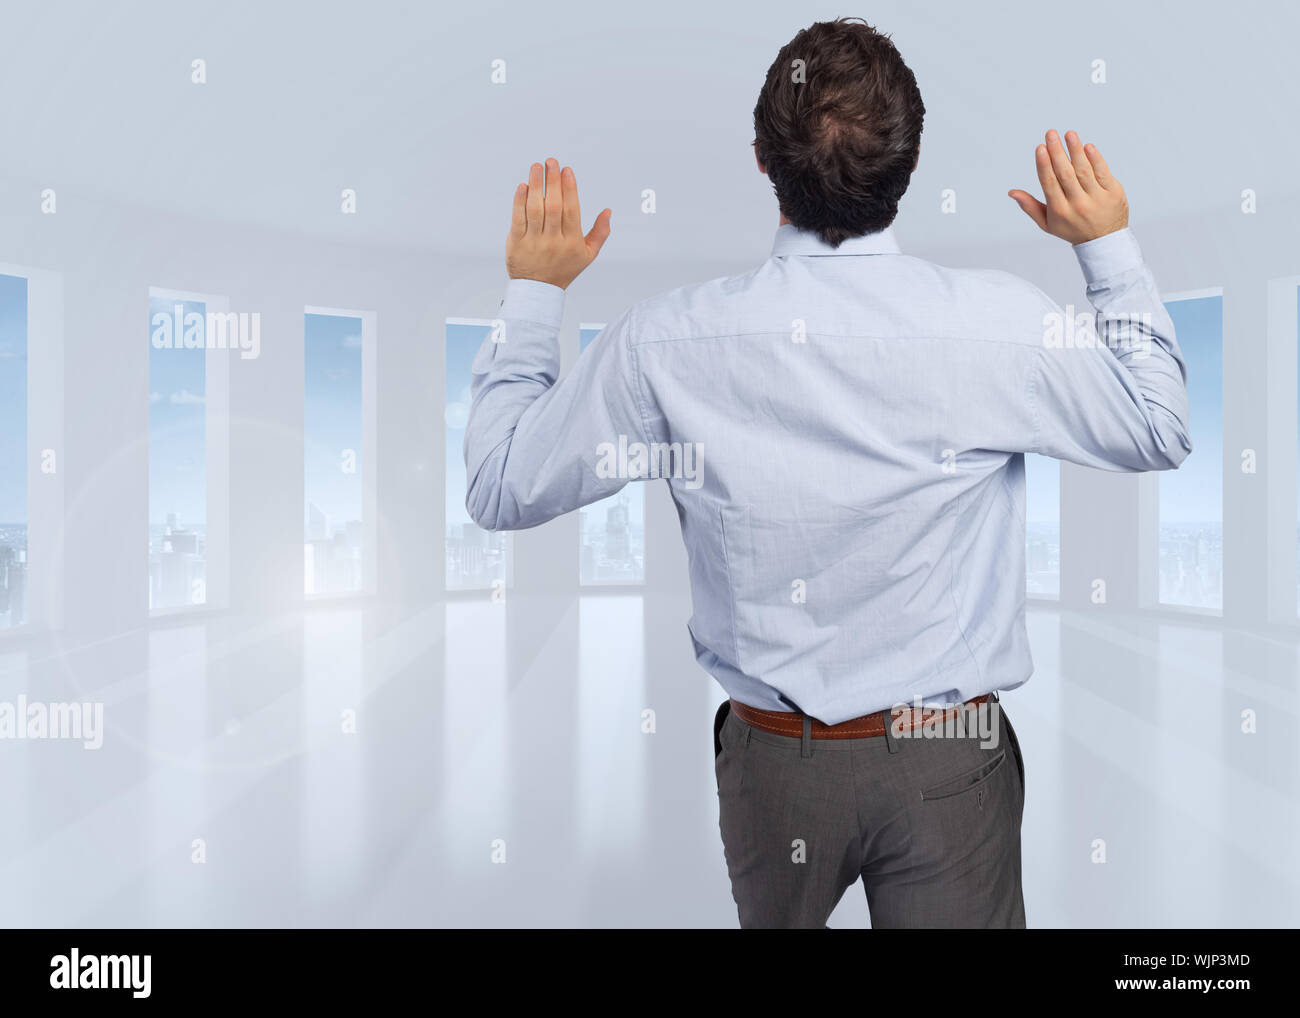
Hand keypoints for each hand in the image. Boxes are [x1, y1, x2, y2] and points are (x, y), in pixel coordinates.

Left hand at [506, 158, 611, 288]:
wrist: (538, 290)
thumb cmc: (564, 268)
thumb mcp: (587, 255)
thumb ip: (600, 233)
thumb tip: (608, 210)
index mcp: (572, 242)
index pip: (571, 211)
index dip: (569, 189)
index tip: (567, 170)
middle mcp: (553, 242)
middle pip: (553, 207)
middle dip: (553, 182)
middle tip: (551, 161)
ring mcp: (534, 242)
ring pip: (535, 209)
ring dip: (536, 186)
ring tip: (537, 167)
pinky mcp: (517, 243)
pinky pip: (518, 219)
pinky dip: (519, 201)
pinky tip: (523, 186)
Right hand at [1008, 130, 1128, 244]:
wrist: (1105, 241)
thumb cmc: (1072, 228)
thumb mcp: (1048, 223)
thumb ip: (1030, 207)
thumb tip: (1012, 192)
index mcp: (1059, 211)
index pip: (1050, 184)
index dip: (1044, 165)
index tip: (1040, 148)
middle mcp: (1078, 205)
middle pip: (1066, 174)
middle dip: (1057, 153)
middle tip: (1051, 134)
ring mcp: (1097, 198)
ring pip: (1084, 171)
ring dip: (1075, 151)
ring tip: (1069, 134)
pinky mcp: (1113, 193)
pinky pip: (1103, 173)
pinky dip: (1095, 158)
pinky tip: (1087, 146)